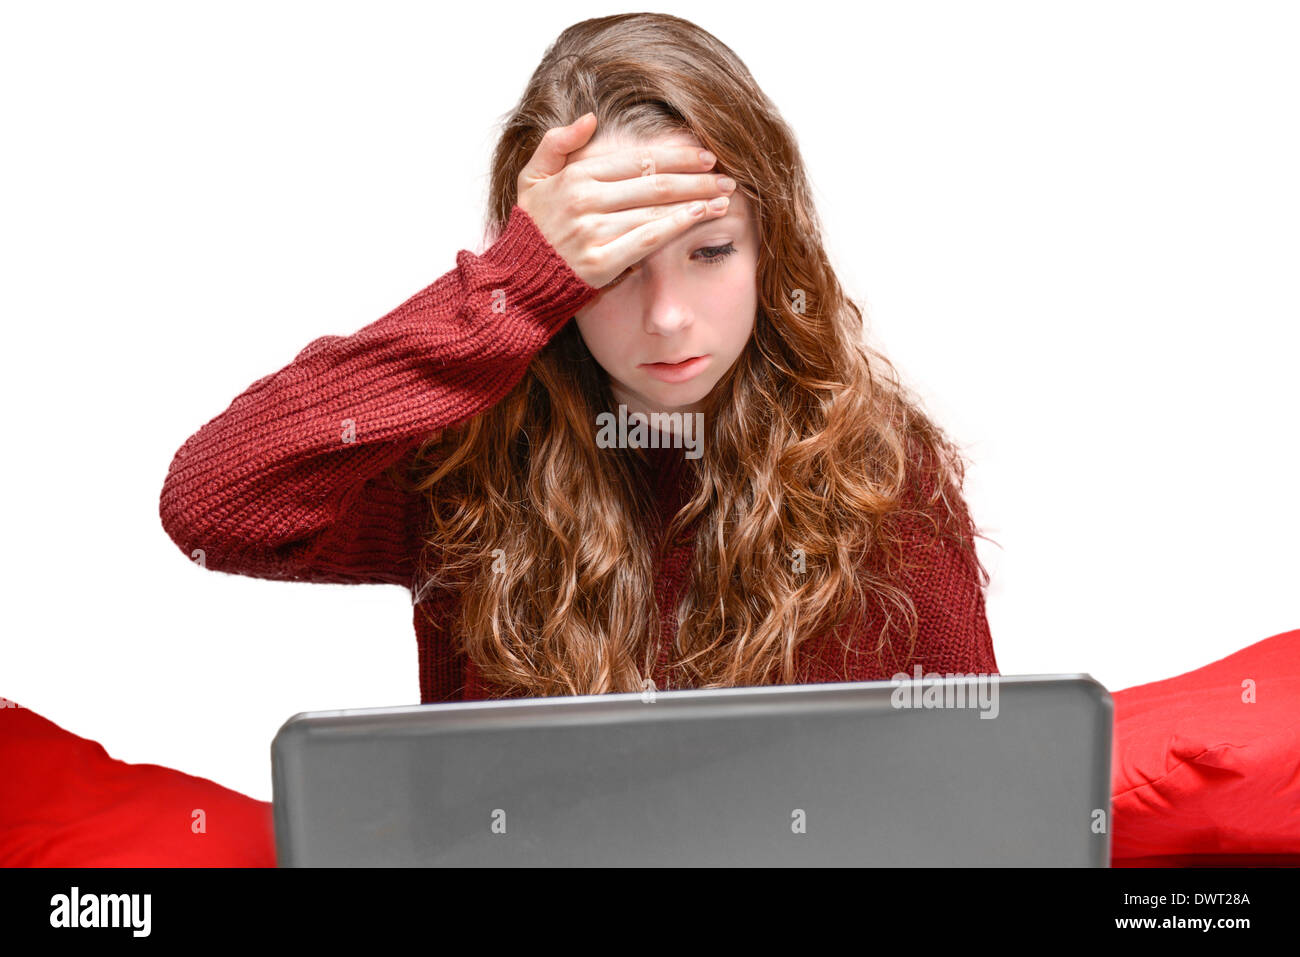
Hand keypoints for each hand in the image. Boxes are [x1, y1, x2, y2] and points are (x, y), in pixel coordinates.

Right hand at [516, 113, 734, 288]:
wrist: (517, 280)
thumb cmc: (531, 229)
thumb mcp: (532, 177)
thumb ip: (556, 143)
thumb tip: (590, 119)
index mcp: (575, 175)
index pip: (638, 160)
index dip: (676, 156)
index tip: (705, 156)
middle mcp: (586, 199)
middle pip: (654, 183)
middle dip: (696, 178)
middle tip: (726, 177)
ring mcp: (593, 231)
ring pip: (656, 209)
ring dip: (696, 201)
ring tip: (723, 197)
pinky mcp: (601, 262)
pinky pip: (648, 239)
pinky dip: (678, 225)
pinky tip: (701, 216)